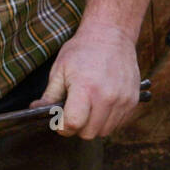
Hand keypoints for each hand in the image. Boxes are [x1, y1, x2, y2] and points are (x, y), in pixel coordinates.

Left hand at [29, 24, 140, 138]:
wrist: (112, 35)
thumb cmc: (83, 50)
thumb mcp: (60, 70)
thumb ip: (50, 95)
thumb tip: (36, 110)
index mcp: (86, 88)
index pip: (74, 124)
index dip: (63, 126)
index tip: (60, 120)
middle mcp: (107, 97)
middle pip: (89, 133)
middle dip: (78, 127)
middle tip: (73, 112)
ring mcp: (123, 100)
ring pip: (104, 131)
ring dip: (93, 125)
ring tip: (88, 107)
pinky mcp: (132, 101)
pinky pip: (118, 123)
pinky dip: (107, 120)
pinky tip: (101, 104)